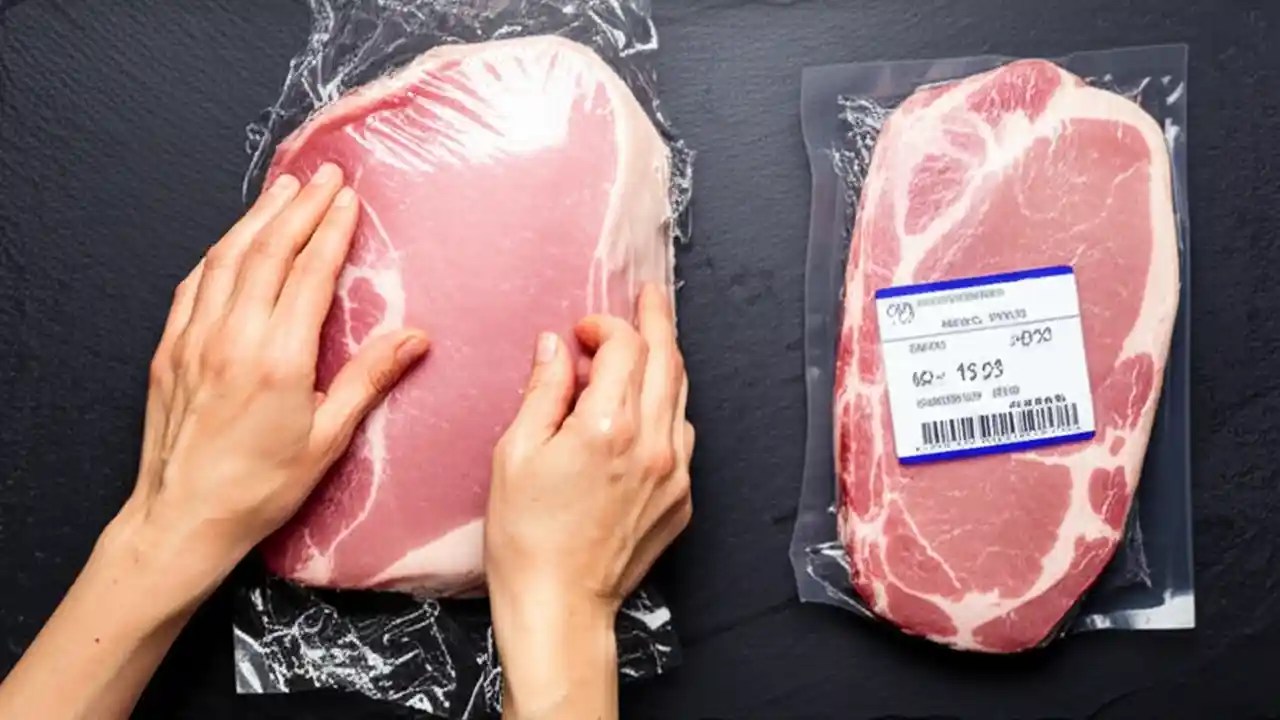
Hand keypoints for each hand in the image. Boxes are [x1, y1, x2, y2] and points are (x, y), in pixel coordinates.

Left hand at [117, 163, 428, 587]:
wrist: (183, 519)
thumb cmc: (261, 488)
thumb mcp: (328, 440)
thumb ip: (368, 379)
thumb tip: (416, 337)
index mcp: (278, 359)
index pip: (309, 273)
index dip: (331, 229)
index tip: (348, 198)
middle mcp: (232, 338)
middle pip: (268, 252)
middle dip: (300, 207)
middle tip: (324, 175)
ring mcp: (193, 339)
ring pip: (227, 259)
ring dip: (258, 218)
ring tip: (284, 190)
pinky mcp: (168, 350)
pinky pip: (194, 285)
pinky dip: (219, 253)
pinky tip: (233, 241)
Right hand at [485, 284, 693, 718]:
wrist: (560, 606)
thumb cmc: (525, 536)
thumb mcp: (515, 453)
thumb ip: (542, 391)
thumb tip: (556, 347)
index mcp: (608, 426)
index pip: (627, 346)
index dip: (606, 326)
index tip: (582, 332)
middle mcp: (653, 444)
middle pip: (669, 360)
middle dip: (657, 321)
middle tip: (649, 296)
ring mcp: (676, 474)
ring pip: (682, 397)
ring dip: (664, 365)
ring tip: (643, 350)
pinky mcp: (683, 500)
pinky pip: (682, 437)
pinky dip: (665, 411)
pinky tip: (641, 414)